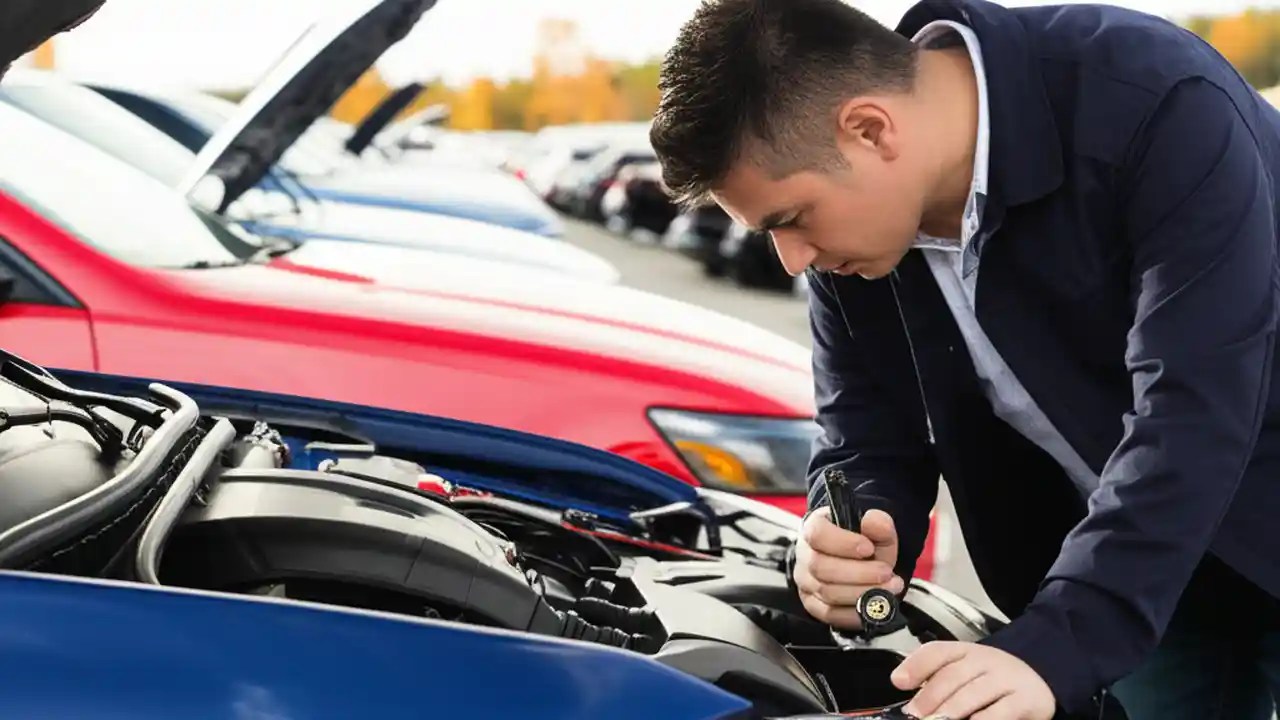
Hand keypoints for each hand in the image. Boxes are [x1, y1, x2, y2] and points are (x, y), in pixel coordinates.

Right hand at [793, 506, 903, 628]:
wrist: (860, 562)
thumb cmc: (864, 542)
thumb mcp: (876, 529)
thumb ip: (878, 524)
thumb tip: (873, 521)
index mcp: (814, 528)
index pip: (818, 534)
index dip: (843, 543)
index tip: (869, 548)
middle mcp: (804, 555)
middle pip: (821, 568)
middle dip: (859, 573)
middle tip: (887, 574)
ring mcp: (805, 582)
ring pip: (826, 592)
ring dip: (862, 593)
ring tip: (889, 588)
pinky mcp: (812, 604)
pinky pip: (829, 613)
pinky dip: (854, 613)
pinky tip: (874, 606)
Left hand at [894, 641, 1055, 719]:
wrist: (1041, 678)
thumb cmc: (994, 681)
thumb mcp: (967, 672)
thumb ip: (939, 681)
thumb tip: (909, 698)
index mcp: (966, 652)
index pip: (937, 652)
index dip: (916, 665)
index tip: (899, 682)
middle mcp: (985, 660)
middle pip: (952, 675)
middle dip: (930, 697)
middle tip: (916, 714)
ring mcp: (1006, 679)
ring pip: (973, 693)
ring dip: (951, 710)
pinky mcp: (1025, 700)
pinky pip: (1000, 712)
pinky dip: (983, 719)